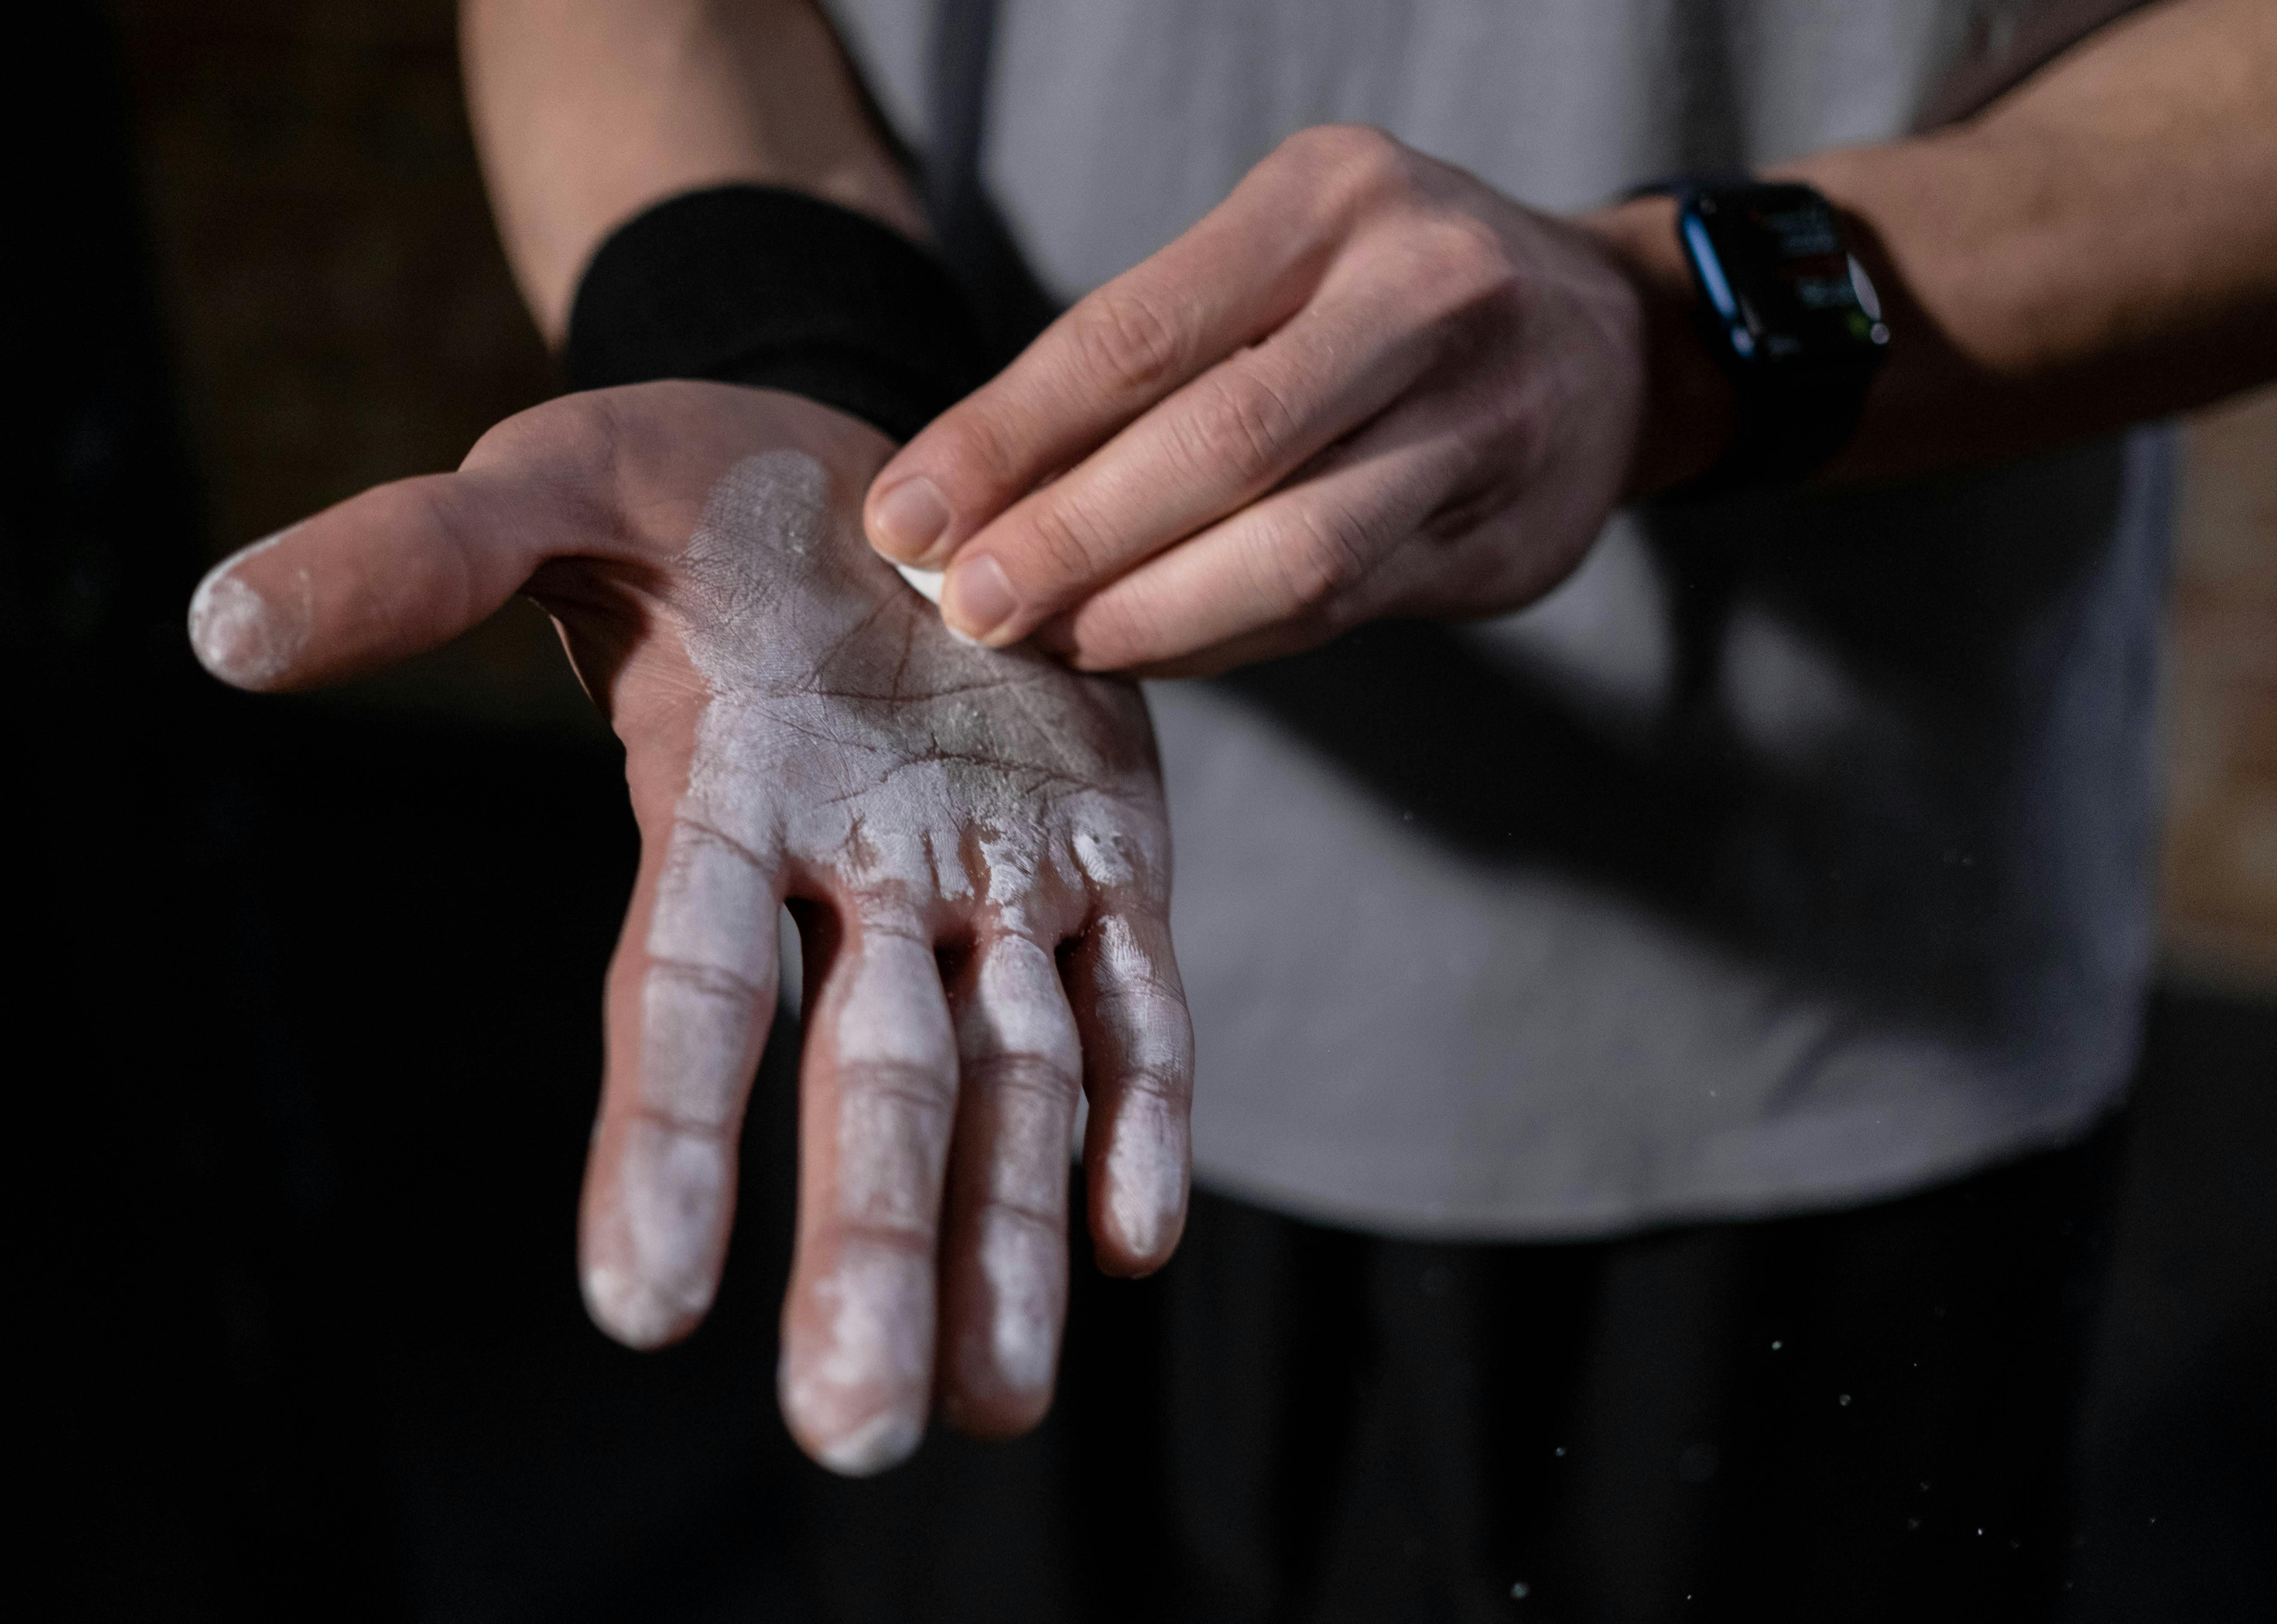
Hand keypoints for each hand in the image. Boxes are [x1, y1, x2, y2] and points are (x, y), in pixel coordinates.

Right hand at [187, 381, 1190, 1472]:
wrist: (887, 468)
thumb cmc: (703, 486)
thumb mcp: (561, 484)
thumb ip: (426, 555)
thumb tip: (223, 625)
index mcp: (726, 806)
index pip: (687, 995)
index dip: (664, 1136)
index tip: (641, 1302)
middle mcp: (858, 879)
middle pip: (863, 1084)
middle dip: (865, 1248)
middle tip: (860, 1430)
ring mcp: (989, 874)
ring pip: (1008, 1081)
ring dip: (1007, 1238)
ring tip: (1005, 1400)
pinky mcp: (1107, 849)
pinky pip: (1132, 997)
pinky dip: (1140, 1106)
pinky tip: (1134, 1238)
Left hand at [859, 124, 1653, 675]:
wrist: (1610, 338)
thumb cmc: (1388, 299)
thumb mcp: (1278, 261)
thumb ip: (1148, 365)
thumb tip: (971, 503)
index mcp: (1330, 199)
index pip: (1135, 332)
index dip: (1006, 437)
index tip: (908, 515)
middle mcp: (1424, 291)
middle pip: (1217, 443)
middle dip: (1071, 540)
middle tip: (969, 606)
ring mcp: (1487, 415)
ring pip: (1291, 548)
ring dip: (1148, 613)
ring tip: (1050, 640)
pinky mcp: (1511, 532)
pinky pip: (1339, 605)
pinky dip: (1226, 638)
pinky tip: (1149, 647)